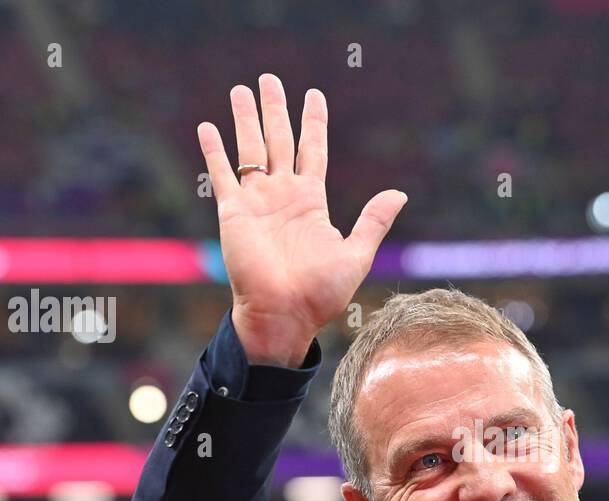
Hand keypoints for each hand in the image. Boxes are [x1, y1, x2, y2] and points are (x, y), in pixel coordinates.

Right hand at [197, 74, 406, 366]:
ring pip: (250, 149)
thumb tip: (399, 193)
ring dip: (245, 119)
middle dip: (275, 110)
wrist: (285, 314)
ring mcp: (257, 202)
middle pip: (278, 140)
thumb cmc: (321, 294)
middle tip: (270, 78)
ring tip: (241, 89)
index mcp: (311, 201)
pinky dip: (215, 150)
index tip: (314, 94)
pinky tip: (209, 126)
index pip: (312, 150)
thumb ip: (373, 222)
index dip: (313, 122)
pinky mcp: (234, 212)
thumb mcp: (356, 255)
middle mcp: (283, 195)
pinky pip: (223, 174)